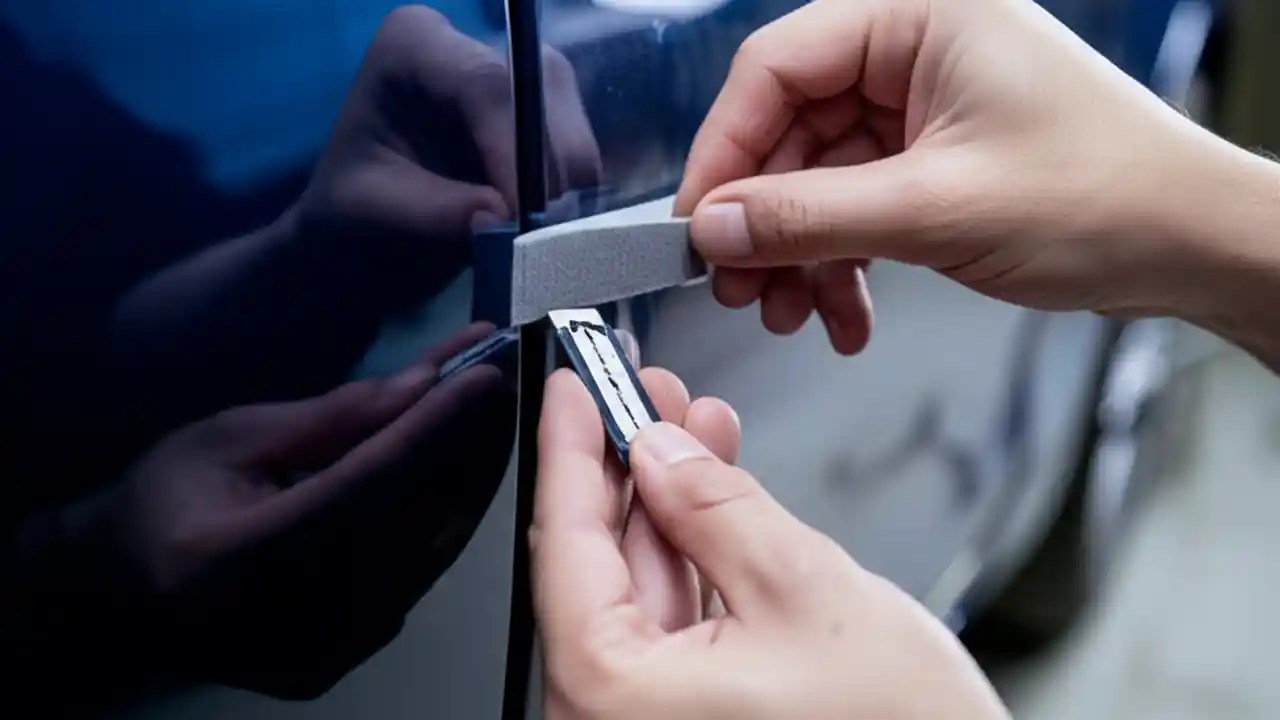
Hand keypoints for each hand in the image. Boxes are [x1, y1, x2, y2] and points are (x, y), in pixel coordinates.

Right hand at [14, 325, 515, 700]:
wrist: (121, 595)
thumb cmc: (166, 499)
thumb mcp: (233, 437)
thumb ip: (332, 420)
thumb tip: (421, 385)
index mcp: (243, 555)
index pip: (368, 483)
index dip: (434, 427)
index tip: (486, 375)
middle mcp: (292, 619)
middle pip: (413, 520)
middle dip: (468, 445)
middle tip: (502, 384)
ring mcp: (322, 652)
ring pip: (429, 553)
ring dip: (467, 481)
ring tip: (491, 419)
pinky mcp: (340, 663)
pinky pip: (415, 580)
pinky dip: (442, 522)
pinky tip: (459, 474)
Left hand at [294, 6, 600, 300]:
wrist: (362, 242)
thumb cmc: (352, 217)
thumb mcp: (372, 212)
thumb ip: (434, 210)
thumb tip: (502, 215)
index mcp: (415, 46)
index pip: (486, 84)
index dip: (515, 150)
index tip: (519, 219)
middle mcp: (474, 48)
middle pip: (545, 96)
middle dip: (547, 175)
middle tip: (533, 243)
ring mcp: (517, 82)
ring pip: (573, 129)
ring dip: (564, 195)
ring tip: (530, 247)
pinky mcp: (545, 124)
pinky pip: (581, 160)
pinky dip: (571, 204)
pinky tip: (541, 237)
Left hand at [532, 368, 1008, 719]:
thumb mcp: (802, 588)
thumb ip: (717, 508)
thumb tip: (662, 453)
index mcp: (616, 695)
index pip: (565, 544)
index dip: (570, 450)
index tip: (572, 388)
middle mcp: (618, 718)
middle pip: (599, 562)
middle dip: (631, 466)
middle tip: (646, 393)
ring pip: (641, 585)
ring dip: (669, 501)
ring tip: (692, 425)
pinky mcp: (694, 718)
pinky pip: (675, 620)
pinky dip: (695, 552)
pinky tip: (714, 495)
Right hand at [675, 0, 1236, 352]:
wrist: (1192, 247)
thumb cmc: (1103, 198)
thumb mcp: (934, 210)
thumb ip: (809, 216)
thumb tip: (713, 226)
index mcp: (918, 15)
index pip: (777, 67)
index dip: (724, 149)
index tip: (697, 223)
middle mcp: (914, 49)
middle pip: (790, 128)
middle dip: (763, 219)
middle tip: (740, 287)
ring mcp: (924, 106)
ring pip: (817, 177)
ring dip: (799, 254)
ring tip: (793, 316)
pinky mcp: (933, 158)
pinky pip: (855, 206)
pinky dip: (842, 263)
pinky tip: (843, 317)